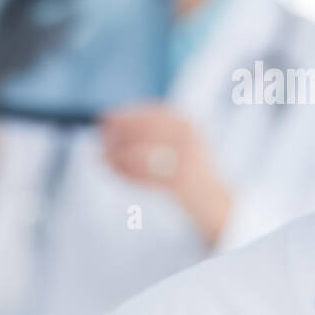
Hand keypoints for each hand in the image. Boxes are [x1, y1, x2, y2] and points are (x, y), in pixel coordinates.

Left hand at [99, 103, 231, 245]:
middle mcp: (188, 138)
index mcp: (187, 124)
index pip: (151, 113)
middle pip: (144, 132)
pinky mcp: (179, 182)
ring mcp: (185, 160)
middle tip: (100, 139)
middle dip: (118, 134)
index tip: (104, 118)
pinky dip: (125, 172)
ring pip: (141, 154)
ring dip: (117, 155)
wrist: (214, 201)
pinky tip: (113, 171)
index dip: (125, 115)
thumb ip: (148, 132)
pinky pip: (144, 175)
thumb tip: (110, 126)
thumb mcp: (175, 142)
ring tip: (102, 157)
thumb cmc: (188, 169)